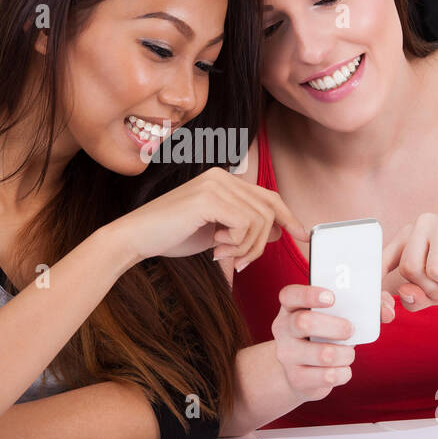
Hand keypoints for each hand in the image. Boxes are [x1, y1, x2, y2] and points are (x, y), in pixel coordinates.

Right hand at [111, 167, 307, 271]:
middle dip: (261, 243)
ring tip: (224, 255)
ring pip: (259, 220)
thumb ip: (243, 226)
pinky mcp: (209, 198)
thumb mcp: (216, 231)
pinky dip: (236, 244)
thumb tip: (279, 229)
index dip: (288, 216)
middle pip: (268, 210)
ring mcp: (215, 184)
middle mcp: (222, 176)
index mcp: (223, 179)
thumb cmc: (171, 235)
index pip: (268, 196)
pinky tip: (215, 248)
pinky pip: (244, 225)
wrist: (136, 237)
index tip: (301, 234)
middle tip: (241, 262)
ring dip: (247, 247)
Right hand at [272, 284, 395, 400]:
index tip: (332, 297)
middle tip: (351, 330)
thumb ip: (363, 307)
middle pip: (304, 323)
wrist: (303, 371)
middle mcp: (283, 329)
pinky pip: (328, 376)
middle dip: (336, 326)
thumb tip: (387, 311)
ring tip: (348, 353)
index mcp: (291, 307)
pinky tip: (341, 369)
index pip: (290, 295)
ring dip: (346, 354)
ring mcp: (287, 355)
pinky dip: (343, 373)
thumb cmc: (325, 335)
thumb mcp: (335, 317)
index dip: (309, 294)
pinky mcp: (296, 378)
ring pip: (323, 354)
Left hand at [381, 213, 437, 311]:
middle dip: (430, 291)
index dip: (378, 283)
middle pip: (410, 268)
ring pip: (434, 268)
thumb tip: (404, 292)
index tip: (381, 309)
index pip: (383, 260)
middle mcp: (422, 224)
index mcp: (408, 237)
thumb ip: (416, 297)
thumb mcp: (437, 294)